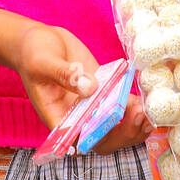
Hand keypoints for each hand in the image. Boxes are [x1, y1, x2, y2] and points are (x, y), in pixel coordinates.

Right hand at [11, 23, 151, 155]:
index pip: (80, 139)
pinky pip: (119, 104)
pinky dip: (133, 105)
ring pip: (115, 125)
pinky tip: (145, 98)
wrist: (40, 40)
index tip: (113, 125)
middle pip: (102, 138)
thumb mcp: (43, 62)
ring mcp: (91, 105)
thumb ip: (64, 75)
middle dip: (123, 132)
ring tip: (147, 110)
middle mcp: (77, 117)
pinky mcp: (102, 90)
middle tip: (138, 116)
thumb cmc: (32, 54)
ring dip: (133, 123)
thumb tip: (89, 87)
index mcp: (59, 118)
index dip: (99, 138)